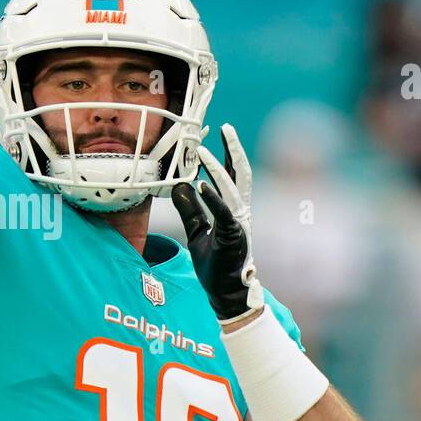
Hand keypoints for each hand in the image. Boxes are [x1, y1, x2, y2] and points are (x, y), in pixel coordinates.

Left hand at [171, 123, 262, 321]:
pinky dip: (213, 197)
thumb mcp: (197, 231)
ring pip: (231, 189)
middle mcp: (240, 212)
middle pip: (240, 173)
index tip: (219, 134)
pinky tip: (201, 184)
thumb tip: (180, 186)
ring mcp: (239, 223)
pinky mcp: (233, 237)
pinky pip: (224, 213)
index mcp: (234, 209)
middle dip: (233, 149)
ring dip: (216, 169)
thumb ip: (190, 209)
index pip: (232, 175)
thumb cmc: (215, 265)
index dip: (226, 154)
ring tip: (201, 151)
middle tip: (225, 127)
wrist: (225, 292)